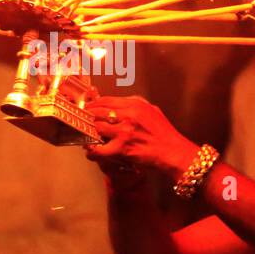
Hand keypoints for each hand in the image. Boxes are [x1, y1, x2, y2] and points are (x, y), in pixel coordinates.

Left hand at [84, 96, 199, 178]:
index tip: (86, 107)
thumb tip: (118, 104)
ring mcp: (125, 132)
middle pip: (97, 112)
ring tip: (85, 137)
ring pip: (96, 129)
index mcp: (135, 105)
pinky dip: (93, 152)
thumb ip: (135, 104)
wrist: (173, 152)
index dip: (92, 104)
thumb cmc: (164, 134)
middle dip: (87, 117)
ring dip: (88, 134)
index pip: (106, 101)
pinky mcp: (123, 148)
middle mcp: (129, 115)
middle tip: (81, 121)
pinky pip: (100, 149)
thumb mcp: (152, 110)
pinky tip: (91, 152)